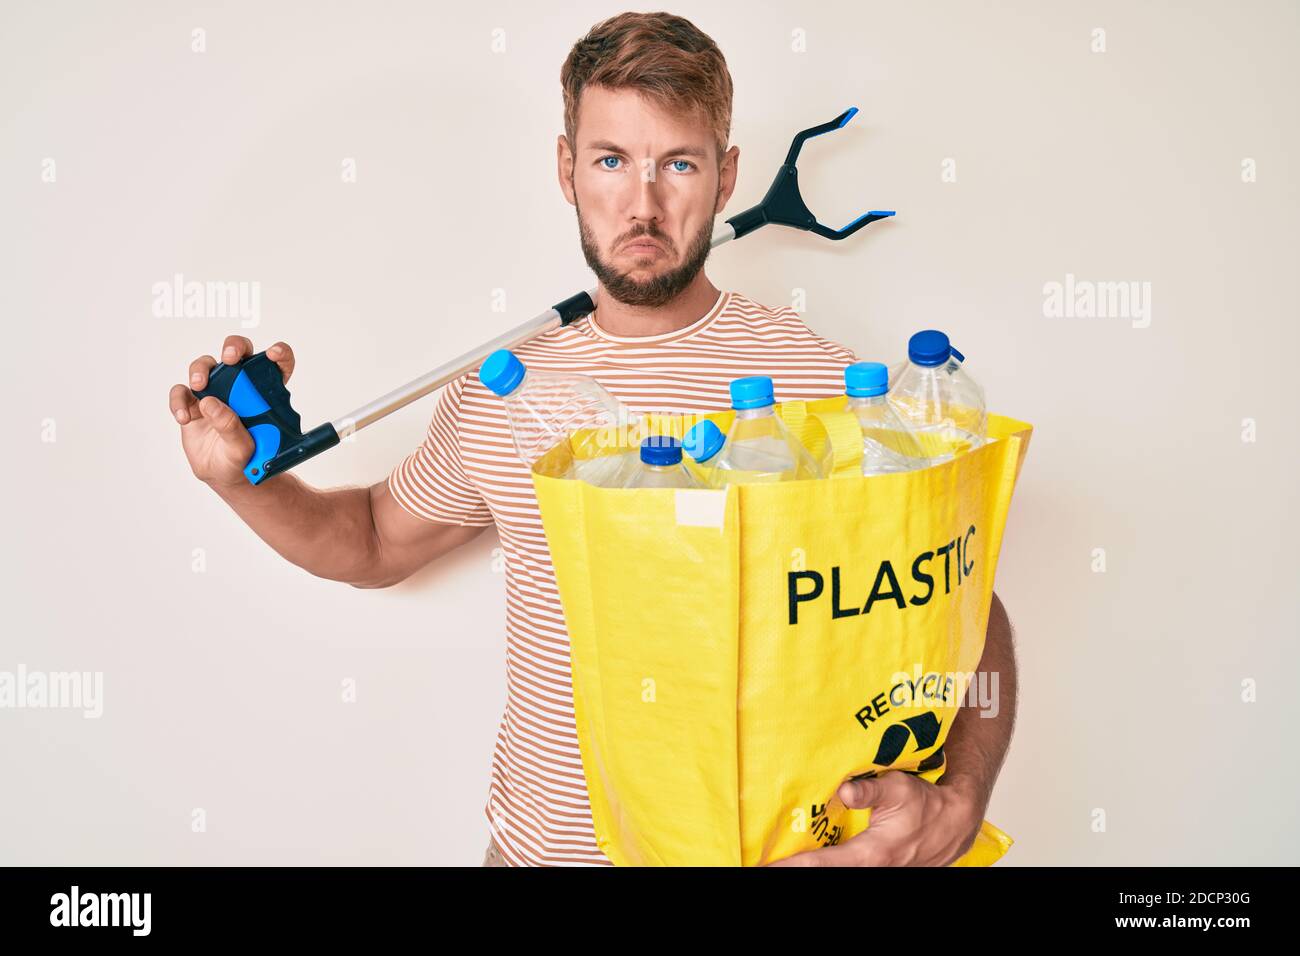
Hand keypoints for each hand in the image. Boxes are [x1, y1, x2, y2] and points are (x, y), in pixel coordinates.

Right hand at [169, 336, 295, 487]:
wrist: (222, 474)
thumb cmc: (242, 460)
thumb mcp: (243, 450)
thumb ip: (232, 428)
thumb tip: (211, 404)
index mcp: (265, 393)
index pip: (277, 365)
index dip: (280, 353)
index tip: (274, 353)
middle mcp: (240, 386)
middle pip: (238, 353)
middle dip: (234, 347)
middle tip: (230, 357)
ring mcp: (215, 391)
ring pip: (206, 366)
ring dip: (201, 370)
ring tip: (199, 385)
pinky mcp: (193, 402)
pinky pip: (181, 392)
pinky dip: (178, 400)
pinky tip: (183, 418)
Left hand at [765, 771, 986, 866]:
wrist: (955, 822)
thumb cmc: (927, 803)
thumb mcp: (899, 789)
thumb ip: (871, 790)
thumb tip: (845, 790)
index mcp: (873, 853)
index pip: (824, 863)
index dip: (794, 865)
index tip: (766, 867)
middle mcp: (872, 869)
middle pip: (826, 872)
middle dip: (794, 868)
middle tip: (761, 864)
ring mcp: (877, 872)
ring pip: (837, 871)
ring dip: (809, 865)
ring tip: (778, 861)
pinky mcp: (878, 868)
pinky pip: (847, 867)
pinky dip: (827, 863)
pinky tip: (806, 858)